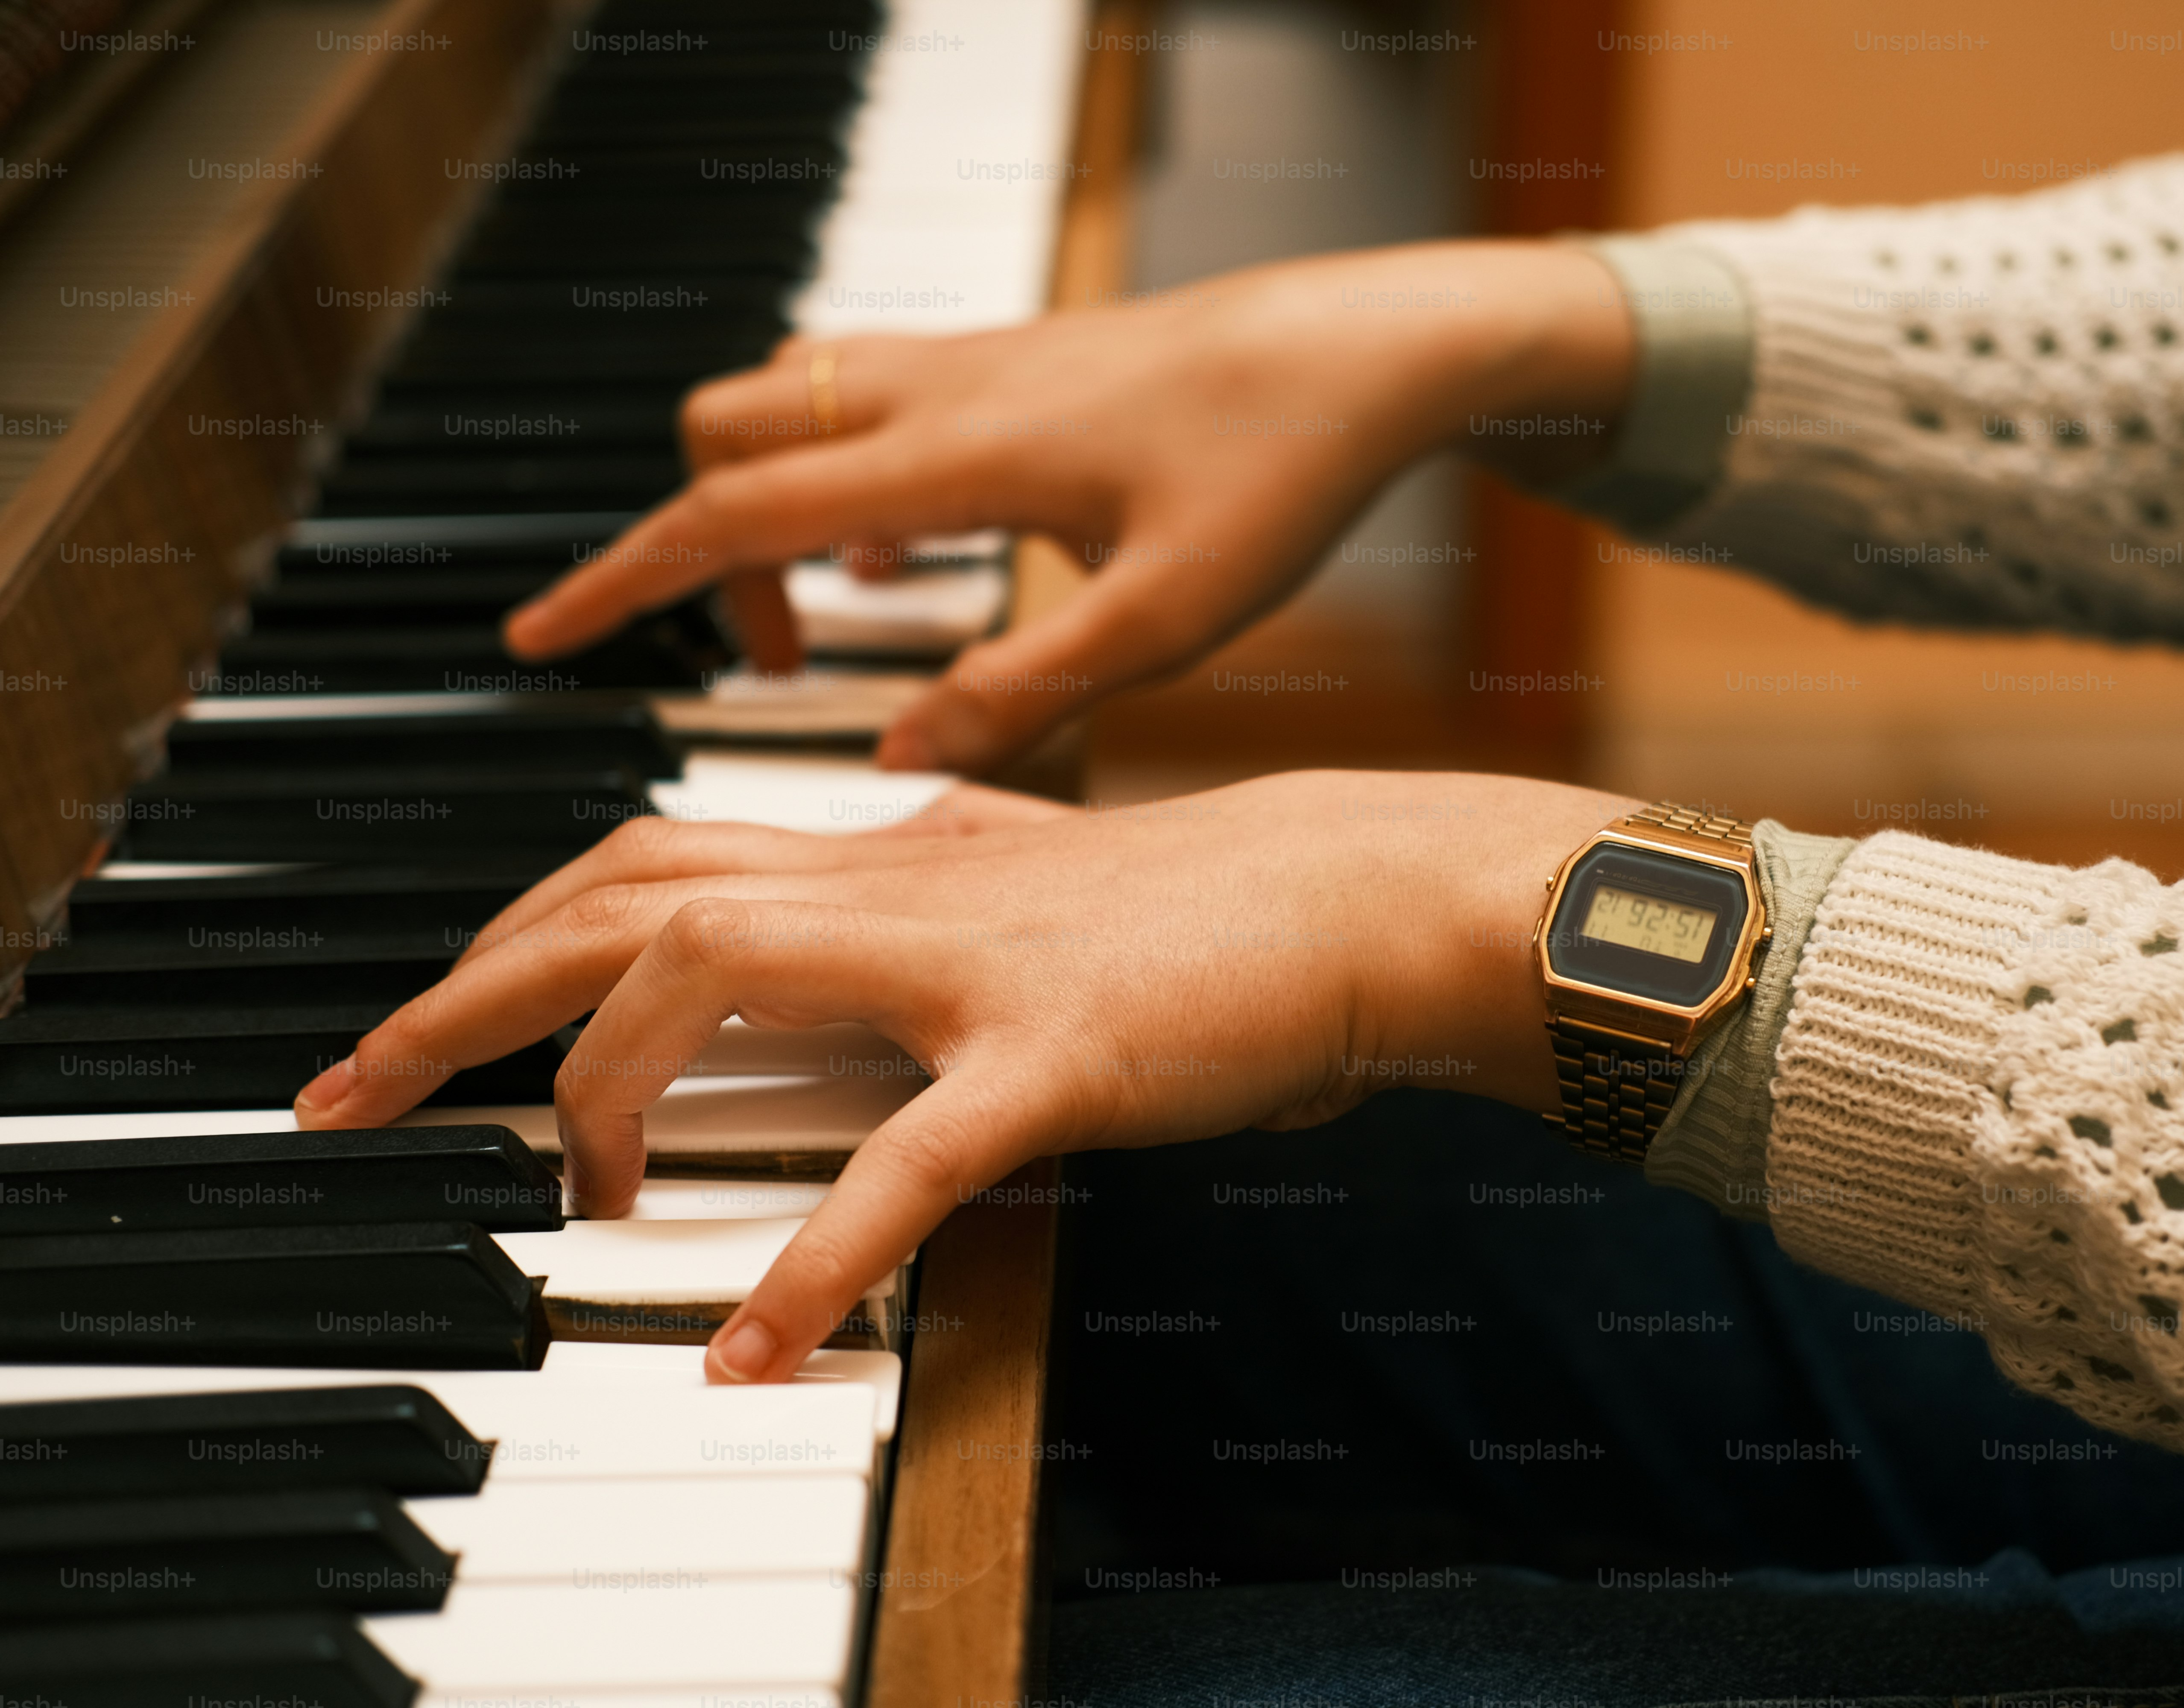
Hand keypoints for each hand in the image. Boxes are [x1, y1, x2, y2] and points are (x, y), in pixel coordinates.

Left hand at [294, 772, 1628, 1381]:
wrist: (1362, 892)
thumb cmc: (1216, 905)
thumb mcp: (1040, 882)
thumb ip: (934, 882)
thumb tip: (857, 875)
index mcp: (892, 859)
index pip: (652, 858)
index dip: (514, 931)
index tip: (426, 1018)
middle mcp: (898, 888)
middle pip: (623, 895)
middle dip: (464, 994)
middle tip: (350, 1094)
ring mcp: (968, 966)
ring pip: (711, 970)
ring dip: (602, 1087)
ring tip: (568, 1202)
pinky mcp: (1054, 1058)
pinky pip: (905, 1162)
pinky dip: (815, 1258)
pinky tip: (754, 1351)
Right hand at [501, 241, 1634, 774]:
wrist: (1365, 347)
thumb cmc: (1282, 476)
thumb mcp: (1163, 620)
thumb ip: (1023, 692)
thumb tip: (898, 758)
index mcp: (955, 460)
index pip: (733, 516)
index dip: (621, 582)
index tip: (537, 639)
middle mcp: (940, 392)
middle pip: (730, 441)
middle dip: (701, 548)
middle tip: (757, 658)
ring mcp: (973, 361)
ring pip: (794, 405)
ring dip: (778, 505)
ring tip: (827, 619)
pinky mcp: (1014, 359)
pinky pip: (873, 398)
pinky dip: (851, 473)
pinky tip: (914, 550)